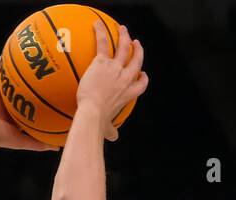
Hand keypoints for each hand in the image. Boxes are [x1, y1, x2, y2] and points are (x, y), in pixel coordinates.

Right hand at [0, 59, 56, 151]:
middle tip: (47, 67)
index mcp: (17, 115)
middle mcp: (9, 104)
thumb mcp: (22, 142)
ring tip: (31, 52)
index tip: (56, 88)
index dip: (43, 96)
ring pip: (12, 78)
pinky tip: (12, 49)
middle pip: (25, 89)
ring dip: (20, 66)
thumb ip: (39, 143)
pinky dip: (4, 61)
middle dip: (35, 79)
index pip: (33, 105)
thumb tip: (58, 148)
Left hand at [75, 22, 148, 141]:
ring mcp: (116, 69)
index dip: (143, 78)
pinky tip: (96, 24)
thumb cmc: (98, 123)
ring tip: (123, 30)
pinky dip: (100, 33)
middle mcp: (125, 79)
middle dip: (138, 51)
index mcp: (128, 94)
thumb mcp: (107, 128)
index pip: (140, 84)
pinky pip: (103, 44)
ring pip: (124, 48)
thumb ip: (110, 130)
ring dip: (125, 38)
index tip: (142, 74)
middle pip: (136, 61)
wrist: (92, 113)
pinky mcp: (103, 62)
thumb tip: (113, 138)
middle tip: (137, 44)